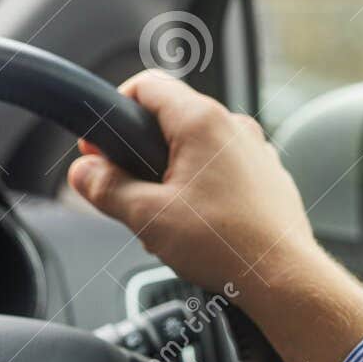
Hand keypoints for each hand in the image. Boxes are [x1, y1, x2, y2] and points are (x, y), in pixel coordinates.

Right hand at [69, 69, 326, 300]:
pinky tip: (193, 223)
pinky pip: (219, 167)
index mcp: (202, 122)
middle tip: (124, 190)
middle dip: (139, 151)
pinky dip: (198, 186)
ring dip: (169, 172)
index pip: (147, 85)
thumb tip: (83, 172)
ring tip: (162, 215)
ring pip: (194, 145)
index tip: (99, 146)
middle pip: (169, 118)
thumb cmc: (226, 244)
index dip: (114, 110)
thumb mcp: (147, 217)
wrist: (280, 275)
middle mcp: (232, 126)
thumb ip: (107, 188)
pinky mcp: (264, 174)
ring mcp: (253, 149)